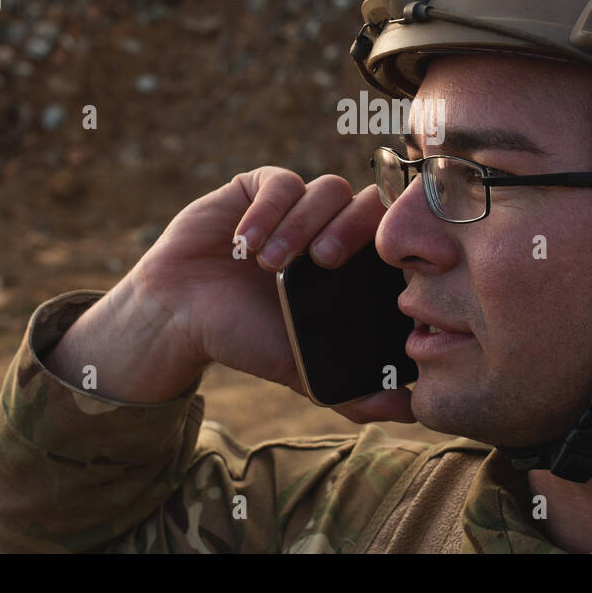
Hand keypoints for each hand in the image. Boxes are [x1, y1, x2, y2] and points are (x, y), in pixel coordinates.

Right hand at [118, 166, 413, 422]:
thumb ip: (353, 391)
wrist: (181, 315)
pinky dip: (269, 210)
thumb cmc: (245, 337)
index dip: (394, 247)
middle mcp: (333, 228)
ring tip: (270, 264)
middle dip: (351, 229)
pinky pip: (282, 182)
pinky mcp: (261, 188)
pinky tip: (246, 243)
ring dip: (302, 225)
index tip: (374, 273)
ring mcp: (299, 204)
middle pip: (370, 203)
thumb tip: (410, 410)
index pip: (395, 239)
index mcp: (354, 265)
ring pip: (328, 190)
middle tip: (324, 262)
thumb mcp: (302, 369)